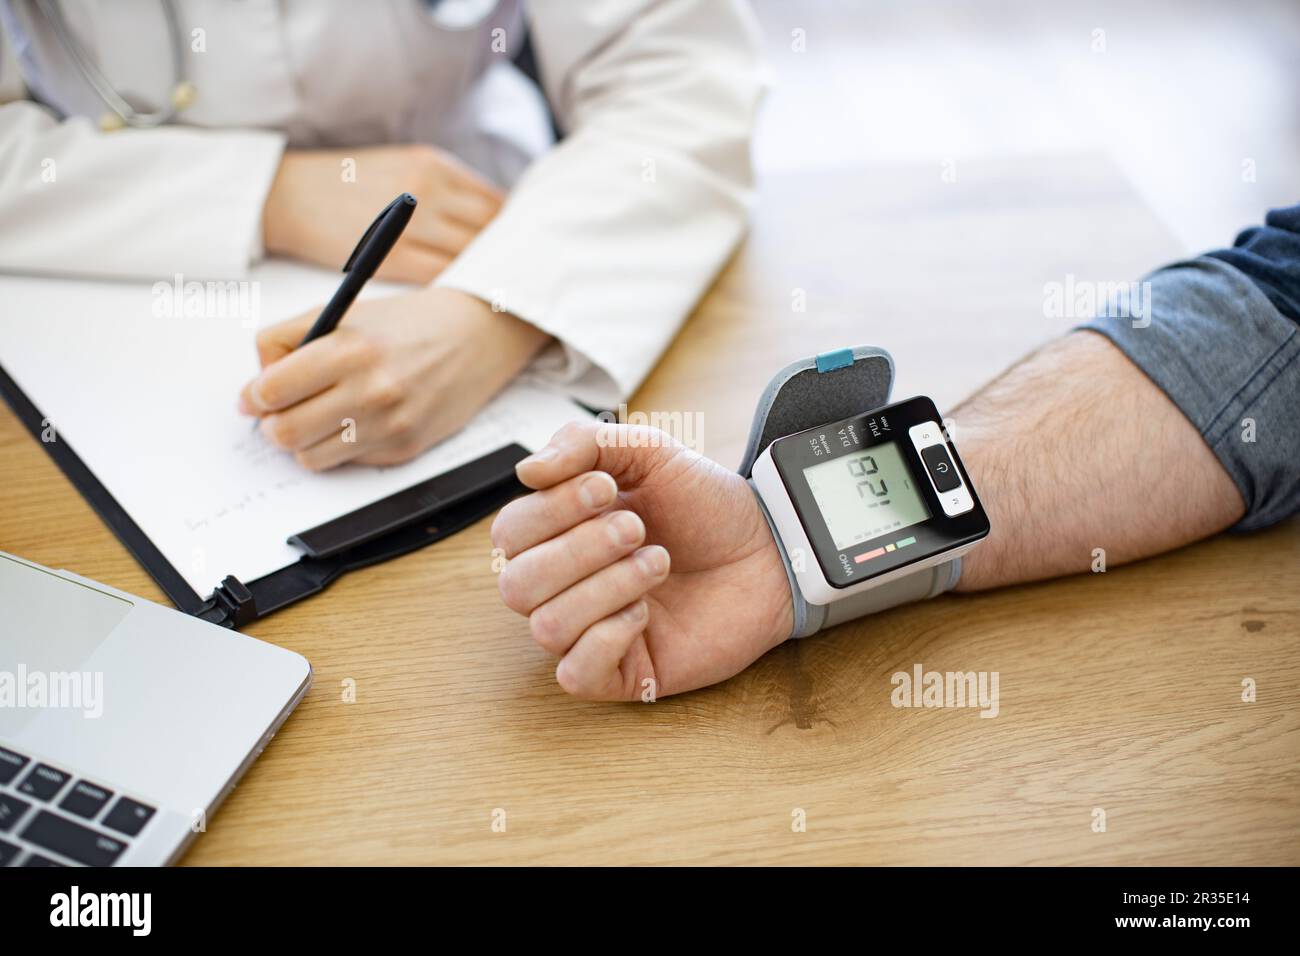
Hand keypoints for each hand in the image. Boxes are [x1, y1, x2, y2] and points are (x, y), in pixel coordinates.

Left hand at [238, 287, 549, 468]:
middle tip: (277, 413)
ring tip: (315, 418)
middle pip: (284, 432)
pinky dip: (341, 446)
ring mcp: (390, 425)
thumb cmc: (406, 323)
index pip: (271, 390)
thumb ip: (289, 340)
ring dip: (303, 442)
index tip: (252, 398)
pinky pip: (348, 462)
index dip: (252, 397)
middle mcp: (371, 390)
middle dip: (272, 425)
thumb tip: (255, 386)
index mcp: (349, 348)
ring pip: (310, 458)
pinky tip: (356, 421)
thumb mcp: (344, 312)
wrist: (475, 337)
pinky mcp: (405, 449)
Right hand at [262, 146, 503, 281]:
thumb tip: (491, 221)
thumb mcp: (403, 168)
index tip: (525, 255)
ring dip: (486, 276)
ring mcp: (411, 224)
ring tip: (500, 298)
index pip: (497, 204)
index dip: (516, 232)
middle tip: (522, 282)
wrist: (286, 196)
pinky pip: (442, 277)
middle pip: (492, 231)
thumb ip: (447, 191)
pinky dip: (458, 290)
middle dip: (509, 257)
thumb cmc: (348, 188)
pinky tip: (466, 305)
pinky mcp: (391, 257)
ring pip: (471, 255)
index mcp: (435, 167)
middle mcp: (430, 190)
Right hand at [491, 421, 794, 699]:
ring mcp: (588, 633)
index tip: (608, 488)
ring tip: (658, 562)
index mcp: (558, 535)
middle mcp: (564, 587)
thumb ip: (584, 444)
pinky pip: (575, 673)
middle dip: (580, 550)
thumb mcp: (649, 453)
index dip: (552, 510)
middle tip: (638, 530)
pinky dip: (606, 638)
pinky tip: (645, 613)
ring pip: (546, 627)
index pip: (510, 533)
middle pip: (517, 585)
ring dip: (605, 588)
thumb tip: (526, 470)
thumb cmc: (706, 506)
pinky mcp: (621, 674)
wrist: (768, 547)